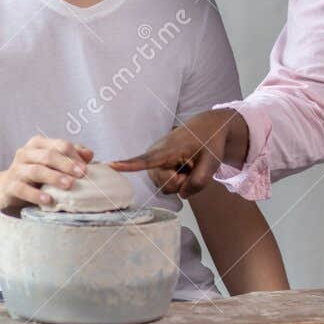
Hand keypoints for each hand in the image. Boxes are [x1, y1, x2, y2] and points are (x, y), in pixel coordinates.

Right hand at [0, 136, 92, 213]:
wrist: (10, 190)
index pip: (59, 145)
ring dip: (54, 177)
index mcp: (38, 144)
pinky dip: (36, 195)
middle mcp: (25, 153)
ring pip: (36, 171)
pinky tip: (48, 200)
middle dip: (66, 165)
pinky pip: (22, 189)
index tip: (86, 168)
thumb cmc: (38, 175)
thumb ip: (71, 157)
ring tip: (68, 185)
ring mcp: (16, 169)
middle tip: (81, 174)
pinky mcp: (10, 186)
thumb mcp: (54, 164)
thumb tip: (89, 154)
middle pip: (48, 155)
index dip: (74, 155)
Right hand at [109, 108, 245, 197]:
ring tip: (188, 164)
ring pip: (166, 187)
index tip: (111, 165)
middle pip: (166, 184)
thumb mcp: (213, 162)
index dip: (129, 164)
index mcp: (169, 149)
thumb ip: (199, 182)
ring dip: (181, 181)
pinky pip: (166, 184)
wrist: (206, 128)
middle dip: (182, 182)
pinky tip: (184, 168)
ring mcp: (154, 161)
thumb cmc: (210, 143)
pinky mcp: (155, 166)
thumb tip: (182, 194)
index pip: (147, 160)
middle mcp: (156, 154)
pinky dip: (179, 180)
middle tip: (193, 166)